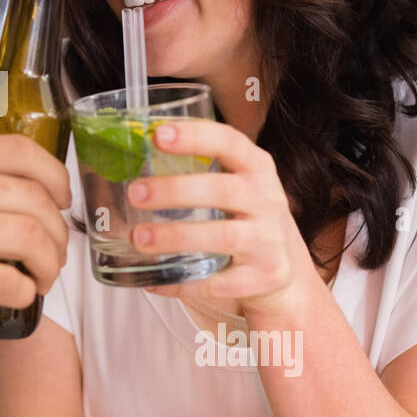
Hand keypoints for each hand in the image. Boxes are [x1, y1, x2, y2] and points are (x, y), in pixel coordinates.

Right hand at [0, 135, 70, 355]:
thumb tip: (36, 194)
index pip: (20, 149)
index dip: (56, 177)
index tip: (63, 203)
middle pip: (34, 198)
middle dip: (57, 233)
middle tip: (53, 257)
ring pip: (29, 237)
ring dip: (49, 264)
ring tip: (41, 279)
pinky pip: (8, 281)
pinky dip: (25, 294)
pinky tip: (18, 297)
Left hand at [128, 118, 314, 314]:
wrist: (287, 273)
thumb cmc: (246, 218)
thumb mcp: (236, 186)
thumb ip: (198, 170)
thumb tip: (130, 155)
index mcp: (256, 170)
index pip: (230, 143)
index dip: (195, 136)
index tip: (158, 135)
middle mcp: (268, 201)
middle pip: (223, 190)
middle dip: (175, 190)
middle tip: (135, 193)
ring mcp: (269, 241)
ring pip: (223, 236)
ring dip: (176, 236)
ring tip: (139, 236)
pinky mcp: (263, 278)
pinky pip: (219, 282)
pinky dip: (184, 282)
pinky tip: (154, 279)